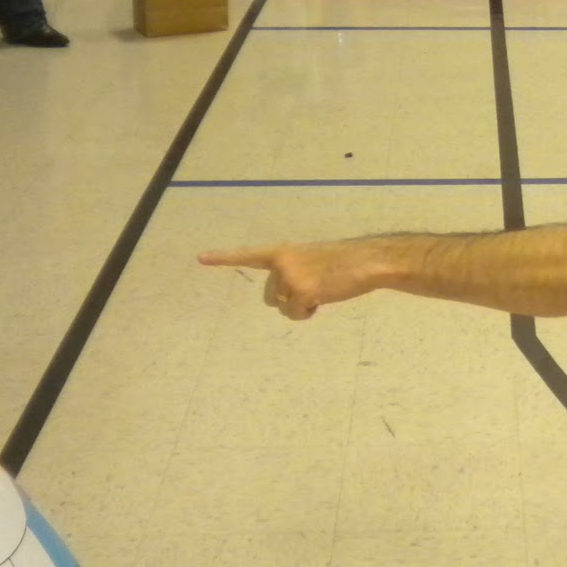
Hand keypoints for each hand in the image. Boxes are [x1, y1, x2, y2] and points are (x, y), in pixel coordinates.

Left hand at [199, 242, 369, 320]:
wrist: (366, 261)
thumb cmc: (345, 261)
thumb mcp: (312, 258)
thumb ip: (294, 269)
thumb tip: (288, 294)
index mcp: (283, 251)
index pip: (248, 254)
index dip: (224, 258)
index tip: (201, 258)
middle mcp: (281, 263)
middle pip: (270, 296)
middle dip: (288, 298)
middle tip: (315, 287)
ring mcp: (290, 278)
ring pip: (283, 307)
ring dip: (300, 306)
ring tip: (323, 290)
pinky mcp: (301, 292)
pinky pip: (296, 314)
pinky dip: (309, 313)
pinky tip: (324, 298)